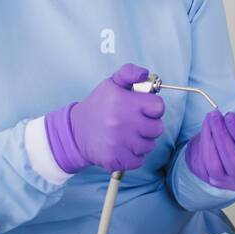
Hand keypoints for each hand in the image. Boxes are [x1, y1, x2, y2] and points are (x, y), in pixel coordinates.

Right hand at [45, 63, 164, 173]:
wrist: (76, 131)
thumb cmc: (99, 106)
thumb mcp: (112, 83)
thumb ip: (130, 73)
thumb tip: (144, 73)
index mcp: (122, 101)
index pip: (158, 107)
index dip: (153, 107)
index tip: (144, 108)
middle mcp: (121, 122)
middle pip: (157, 128)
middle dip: (149, 125)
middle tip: (136, 122)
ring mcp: (118, 143)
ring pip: (149, 145)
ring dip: (142, 141)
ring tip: (128, 134)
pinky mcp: (115, 159)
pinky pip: (139, 160)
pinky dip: (134, 156)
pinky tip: (124, 146)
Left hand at [185, 109, 234, 193]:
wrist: (225, 162)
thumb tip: (225, 118)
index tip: (229, 116)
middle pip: (231, 159)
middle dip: (221, 134)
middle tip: (215, 115)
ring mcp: (226, 183)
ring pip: (215, 165)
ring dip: (210, 139)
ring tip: (210, 120)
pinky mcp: (212, 181)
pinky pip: (204, 165)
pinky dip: (203, 145)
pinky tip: (205, 130)